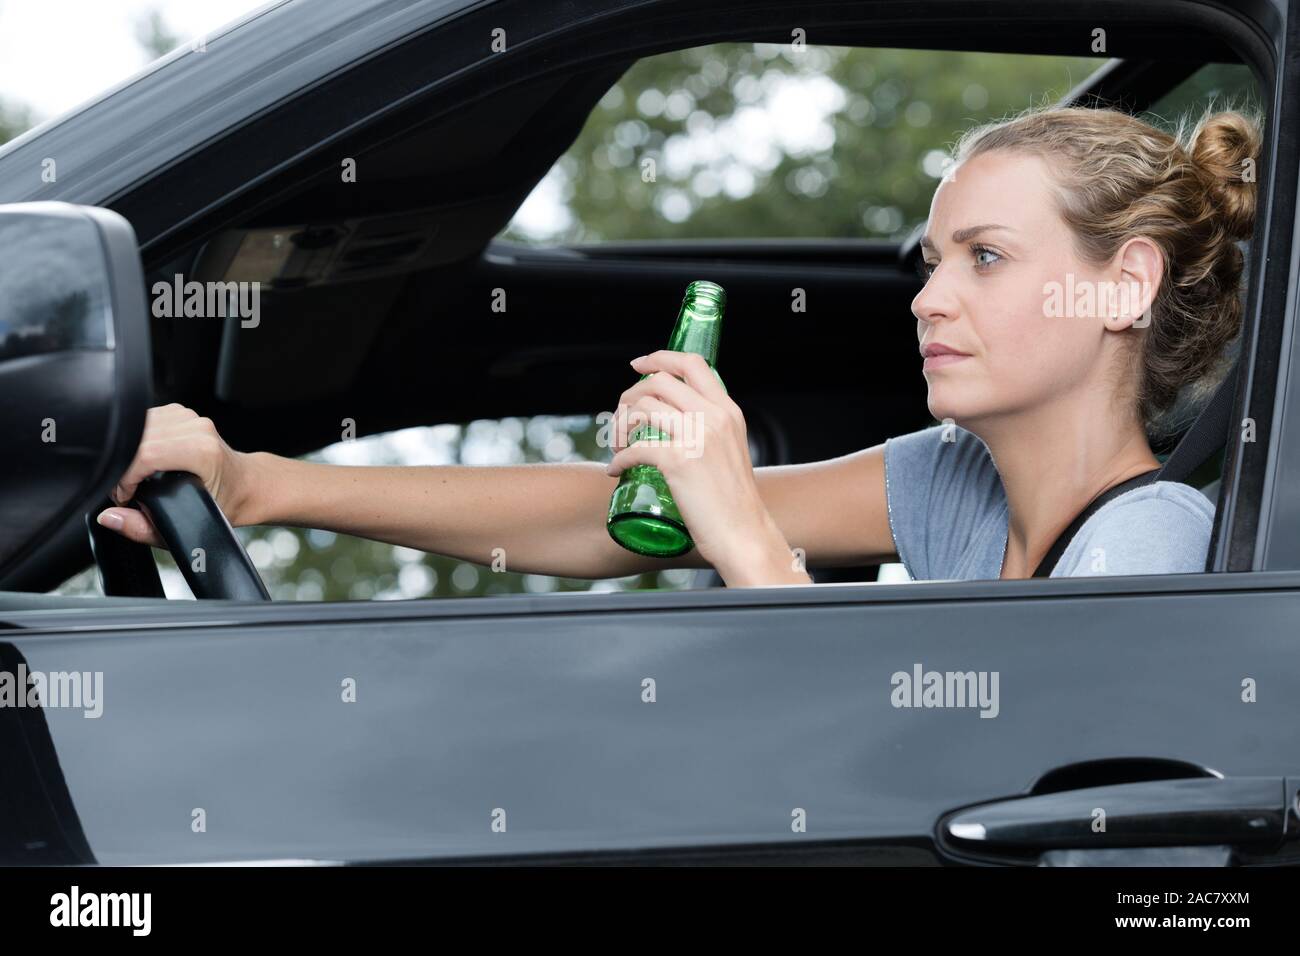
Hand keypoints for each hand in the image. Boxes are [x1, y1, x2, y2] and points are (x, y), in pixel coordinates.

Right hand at [95, 403, 257, 546]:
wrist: (247, 484)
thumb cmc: (225, 504)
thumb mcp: (187, 528)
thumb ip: (143, 528)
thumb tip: (109, 517)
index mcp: (203, 453)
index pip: (146, 454)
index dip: (126, 477)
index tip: (127, 496)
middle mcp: (198, 429)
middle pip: (136, 441)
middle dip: (123, 468)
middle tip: (130, 490)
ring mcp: (190, 417)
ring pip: (136, 428)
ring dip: (129, 452)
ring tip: (138, 475)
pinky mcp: (180, 412)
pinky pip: (144, 420)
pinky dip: (137, 440)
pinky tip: (146, 457)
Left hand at [606, 350, 802, 582]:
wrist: (744, 533)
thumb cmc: (734, 502)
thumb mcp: (731, 451)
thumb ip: (710, 431)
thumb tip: (675, 422)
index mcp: (728, 411)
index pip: (693, 363)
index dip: (660, 358)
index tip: (638, 366)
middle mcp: (714, 417)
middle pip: (659, 381)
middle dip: (629, 395)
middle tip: (621, 418)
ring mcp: (697, 437)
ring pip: (642, 408)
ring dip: (620, 425)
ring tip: (619, 445)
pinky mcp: (678, 462)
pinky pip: (635, 448)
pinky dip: (619, 459)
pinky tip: (616, 470)